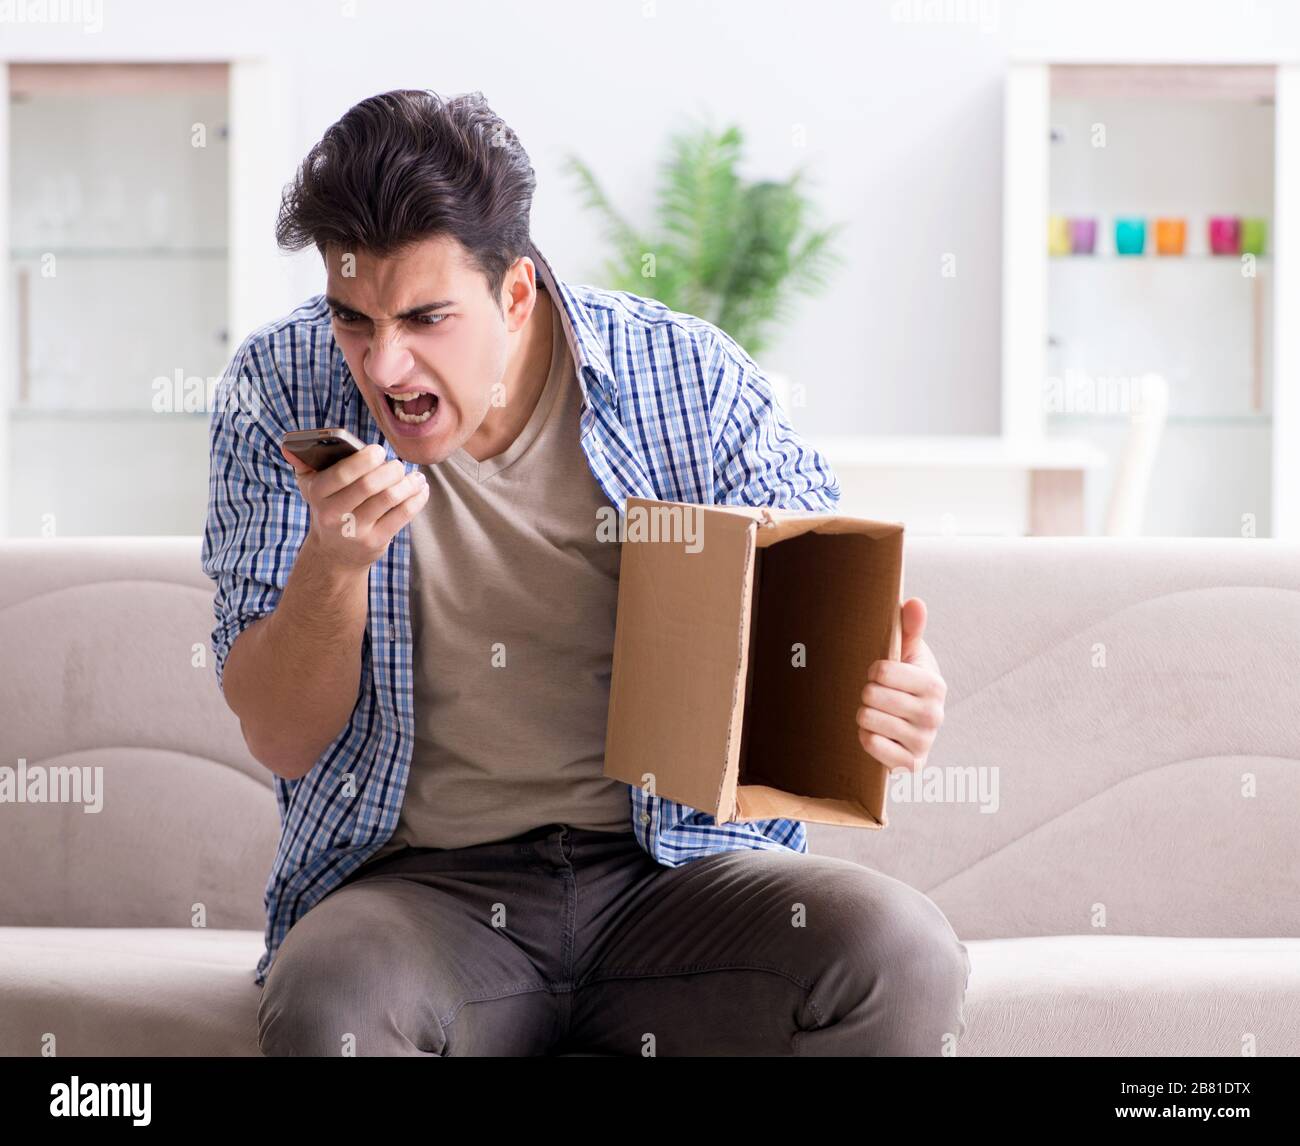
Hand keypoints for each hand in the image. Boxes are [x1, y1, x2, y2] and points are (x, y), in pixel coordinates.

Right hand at [279, 441, 428, 571]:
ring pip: (389, 499)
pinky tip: (421, 489)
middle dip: (390, 469)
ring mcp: (355, 530)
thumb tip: (289, 446)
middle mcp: (334, 514)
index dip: (364, 459)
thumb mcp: (310, 488)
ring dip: (407, 484)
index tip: (379, 450)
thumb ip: (304, 463)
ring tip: (415, 476)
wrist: (334, 554)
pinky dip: (416, 499)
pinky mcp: (375, 541)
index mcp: (317, 494)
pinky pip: (402, 515)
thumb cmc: (328, 507)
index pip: (341, 473)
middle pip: (369, 485)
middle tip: (398, 464)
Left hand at [855, 597, 946, 773]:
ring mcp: (924, 742)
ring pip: (868, 720)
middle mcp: (934, 715)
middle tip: (874, 695)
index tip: (878, 673)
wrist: (910, 726)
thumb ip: (910, 627)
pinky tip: (875, 732)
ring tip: (875, 713)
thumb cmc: (905, 682)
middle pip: (872, 695)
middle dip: (865, 693)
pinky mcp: (911, 765)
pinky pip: (872, 746)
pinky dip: (866, 738)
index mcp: (935, 684)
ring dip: (863, 715)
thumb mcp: (908, 653)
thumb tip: (914, 602)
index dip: (873, 670)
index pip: (883, 672)